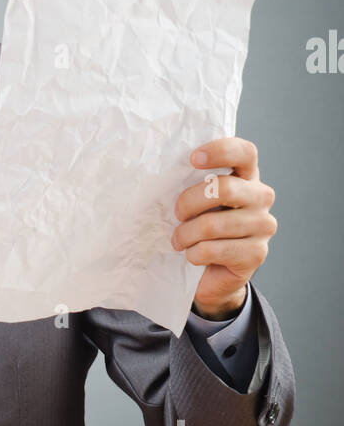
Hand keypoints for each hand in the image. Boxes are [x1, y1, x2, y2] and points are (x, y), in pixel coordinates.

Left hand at [171, 137, 277, 317]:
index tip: (193, 159)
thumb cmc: (200, 228)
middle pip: (224, 189)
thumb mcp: (198, 200)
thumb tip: (162, 169)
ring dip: (186, 234)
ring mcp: (263, 225)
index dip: (220, 151)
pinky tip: (193, 255)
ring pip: (212, 224)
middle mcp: (261, 197)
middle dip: (189, 202)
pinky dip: (193, 254)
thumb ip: (194, 182)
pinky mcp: (256, 254)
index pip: (245, 152)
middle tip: (177, 215)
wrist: (212, 274)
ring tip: (179, 240)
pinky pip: (212, 250)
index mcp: (247, 176)